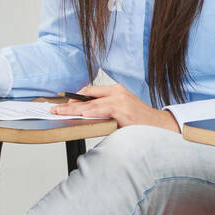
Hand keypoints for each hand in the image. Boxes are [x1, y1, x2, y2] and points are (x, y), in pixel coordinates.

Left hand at [50, 83, 177, 131]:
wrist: (158, 125)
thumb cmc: (139, 120)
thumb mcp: (120, 109)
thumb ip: (104, 109)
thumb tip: (85, 113)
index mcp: (116, 90)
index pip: (90, 91)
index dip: (74, 97)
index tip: (63, 104)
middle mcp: (117, 92)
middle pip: (87, 97)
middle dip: (69, 104)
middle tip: (56, 110)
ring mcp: (121, 100)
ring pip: (92, 104)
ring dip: (74, 109)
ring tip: (62, 113)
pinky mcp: (124, 110)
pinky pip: (104, 110)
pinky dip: (92, 112)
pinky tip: (83, 114)